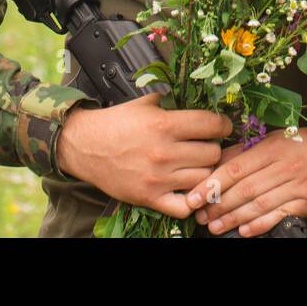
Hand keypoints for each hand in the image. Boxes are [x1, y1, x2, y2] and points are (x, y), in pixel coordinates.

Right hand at [56, 93, 232, 219]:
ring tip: (198, 165)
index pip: (212, 125)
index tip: (223, 127)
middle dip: (214, 148)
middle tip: (207, 146)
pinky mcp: (149, 198)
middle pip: (212, 154)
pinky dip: (191, 201)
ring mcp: (157, 178)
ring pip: (204, 178)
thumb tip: (202, 97)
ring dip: (205, 171)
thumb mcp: (147, 103)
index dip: (223, 125)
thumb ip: (174, 101)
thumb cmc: (116, 123)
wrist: (83, 145)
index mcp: (164, 125)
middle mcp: (163, 152)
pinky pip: (184, 208)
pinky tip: (188, 189)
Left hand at [184, 128, 306, 236]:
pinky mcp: (306, 202)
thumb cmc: (298, 145)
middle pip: (245, 189)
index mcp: (272, 148)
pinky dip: (259, 225)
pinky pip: (278, 215)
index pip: (236, 167)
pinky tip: (243, 231)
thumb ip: (243, 152)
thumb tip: (215, 164)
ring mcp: (297, 185)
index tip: (194, 196)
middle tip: (200, 215)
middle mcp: (285, 166)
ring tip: (215, 226)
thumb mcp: (271, 140)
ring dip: (234, 218)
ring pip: (259, 205)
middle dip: (219, 204)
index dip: (213, 183)